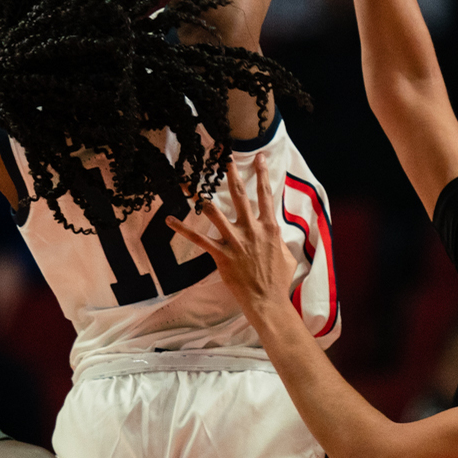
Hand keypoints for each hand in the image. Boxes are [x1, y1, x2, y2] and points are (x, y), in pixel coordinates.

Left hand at [167, 160, 298, 322]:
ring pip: (215, 212)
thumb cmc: (279, 279)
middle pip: (239, 195)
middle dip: (230, 173)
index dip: (261, 173)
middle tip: (222, 156)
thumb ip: (278, 238)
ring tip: (188, 183)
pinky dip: (183, 229)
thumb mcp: (287, 253)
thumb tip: (275, 231)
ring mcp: (235, 241)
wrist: (268, 301)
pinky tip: (170, 220)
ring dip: (201, 197)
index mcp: (269, 227)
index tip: (257, 156)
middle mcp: (252, 230)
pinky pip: (198, 239)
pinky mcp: (221, 255)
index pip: (265, 194)